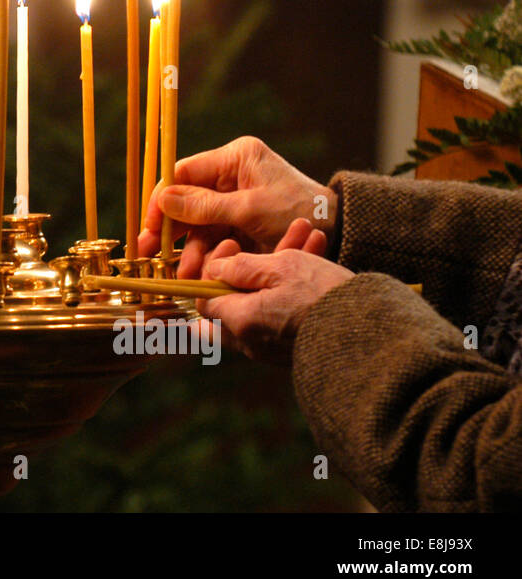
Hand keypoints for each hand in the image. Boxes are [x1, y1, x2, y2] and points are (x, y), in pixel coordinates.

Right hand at [138, 136, 335, 278]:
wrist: (339, 234)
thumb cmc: (299, 212)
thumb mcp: (250, 209)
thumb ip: (205, 206)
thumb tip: (163, 199)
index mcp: (234, 159)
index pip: (184, 173)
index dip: (162, 199)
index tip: (150, 224)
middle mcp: (230, 177)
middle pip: (185, 201)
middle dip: (168, 228)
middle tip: (148, 250)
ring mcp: (234, 202)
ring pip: (197, 225)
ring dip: (188, 248)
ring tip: (184, 272)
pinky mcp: (240, 225)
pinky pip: (212, 239)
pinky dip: (203, 255)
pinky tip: (196, 272)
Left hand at [192, 219, 352, 364]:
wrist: (375, 335)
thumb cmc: (324, 297)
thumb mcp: (281, 268)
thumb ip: (240, 267)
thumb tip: (214, 270)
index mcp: (241, 321)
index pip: (204, 299)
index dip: (212, 271)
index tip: (232, 247)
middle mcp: (251, 341)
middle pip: (233, 299)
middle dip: (251, 263)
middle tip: (267, 241)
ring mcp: (272, 346)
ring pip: (264, 298)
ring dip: (281, 265)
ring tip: (306, 232)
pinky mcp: (294, 344)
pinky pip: (283, 310)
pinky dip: (294, 284)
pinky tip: (316, 250)